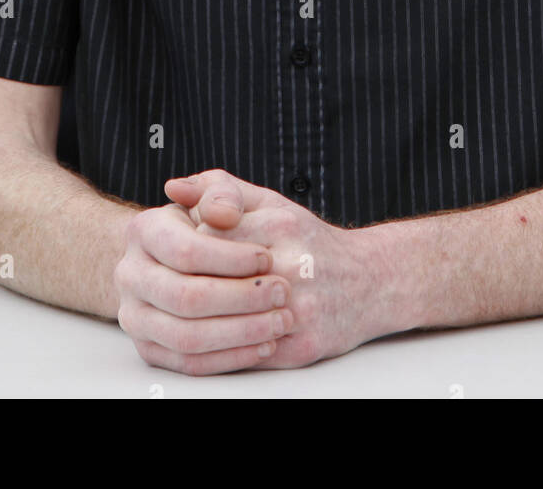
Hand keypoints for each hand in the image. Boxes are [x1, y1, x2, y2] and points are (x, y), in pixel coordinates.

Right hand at [114, 196, 296, 375]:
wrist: (176, 259)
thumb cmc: (206, 224)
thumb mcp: (214, 195)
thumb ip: (221, 193)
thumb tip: (223, 211)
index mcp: (143, 231)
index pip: (186, 251)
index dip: (231, 258)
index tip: (267, 259)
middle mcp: (130, 275)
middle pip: (186, 297)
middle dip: (241, 298)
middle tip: (281, 292)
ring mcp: (135, 316)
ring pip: (187, 337)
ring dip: (240, 333)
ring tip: (278, 321)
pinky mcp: (149, 349)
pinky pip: (190, 365)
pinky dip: (231, 358)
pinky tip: (263, 345)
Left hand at [163, 169, 385, 370]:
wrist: (369, 282)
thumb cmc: (309, 241)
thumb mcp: (269, 202)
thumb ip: (220, 189)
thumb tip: (173, 187)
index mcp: (280, 225)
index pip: (206, 236)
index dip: (188, 247)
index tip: (188, 252)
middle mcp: (293, 265)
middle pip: (212, 281)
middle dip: (192, 285)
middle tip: (187, 283)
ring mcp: (299, 309)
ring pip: (225, 324)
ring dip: (204, 320)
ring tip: (200, 309)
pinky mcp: (302, 347)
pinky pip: (244, 355)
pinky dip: (224, 349)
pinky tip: (218, 335)